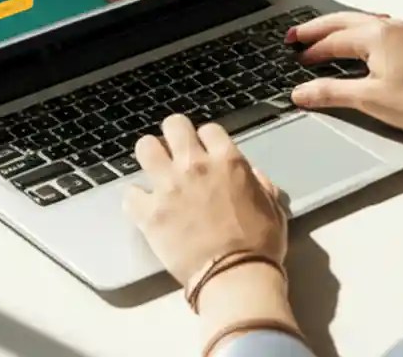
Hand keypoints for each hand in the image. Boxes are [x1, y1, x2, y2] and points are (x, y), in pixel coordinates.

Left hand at [123, 114, 287, 284]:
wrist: (235, 276)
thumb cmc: (260, 245)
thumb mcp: (273, 209)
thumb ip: (260, 185)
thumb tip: (252, 174)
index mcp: (227, 161)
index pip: (209, 129)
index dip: (206, 141)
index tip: (205, 153)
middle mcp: (194, 165)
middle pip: (174, 125)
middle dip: (173, 136)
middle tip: (175, 154)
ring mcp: (168, 186)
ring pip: (145, 147)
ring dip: (150, 157)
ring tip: (155, 173)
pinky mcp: (148, 212)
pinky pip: (130, 193)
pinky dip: (136, 200)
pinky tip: (144, 208)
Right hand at [289, 11, 402, 134]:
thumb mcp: (368, 99)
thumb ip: (330, 92)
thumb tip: (301, 92)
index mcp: (375, 36)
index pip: (333, 40)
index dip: (312, 50)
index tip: (296, 58)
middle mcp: (389, 26)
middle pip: (343, 21)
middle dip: (317, 28)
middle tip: (295, 35)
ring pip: (362, 20)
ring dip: (338, 26)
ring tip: (321, 34)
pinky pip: (378, 25)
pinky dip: (358, 29)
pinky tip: (359, 38)